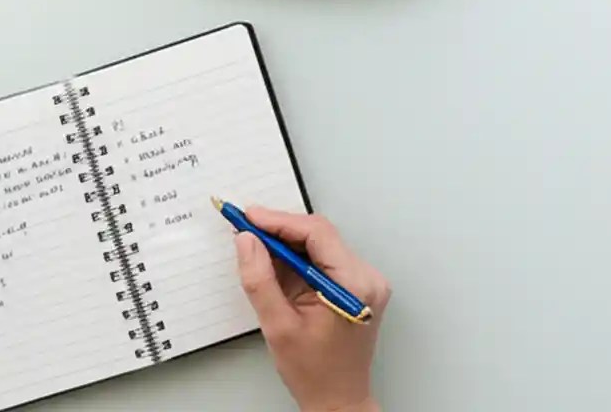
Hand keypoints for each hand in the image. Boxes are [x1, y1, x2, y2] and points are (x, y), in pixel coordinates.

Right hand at [235, 208, 390, 411]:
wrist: (338, 399)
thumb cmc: (316, 373)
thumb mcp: (278, 327)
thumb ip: (260, 280)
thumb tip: (247, 242)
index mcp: (354, 286)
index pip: (317, 234)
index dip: (278, 221)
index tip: (248, 217)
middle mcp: (366, 278)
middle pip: (319, 235)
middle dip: (279, 230)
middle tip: (244, 228)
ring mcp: (363, 281)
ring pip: (319, 243)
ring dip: (286, 242)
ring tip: (254, 246)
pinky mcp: (355, 285)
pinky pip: (322, 257)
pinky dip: (296, 256)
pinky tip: (274, 261)